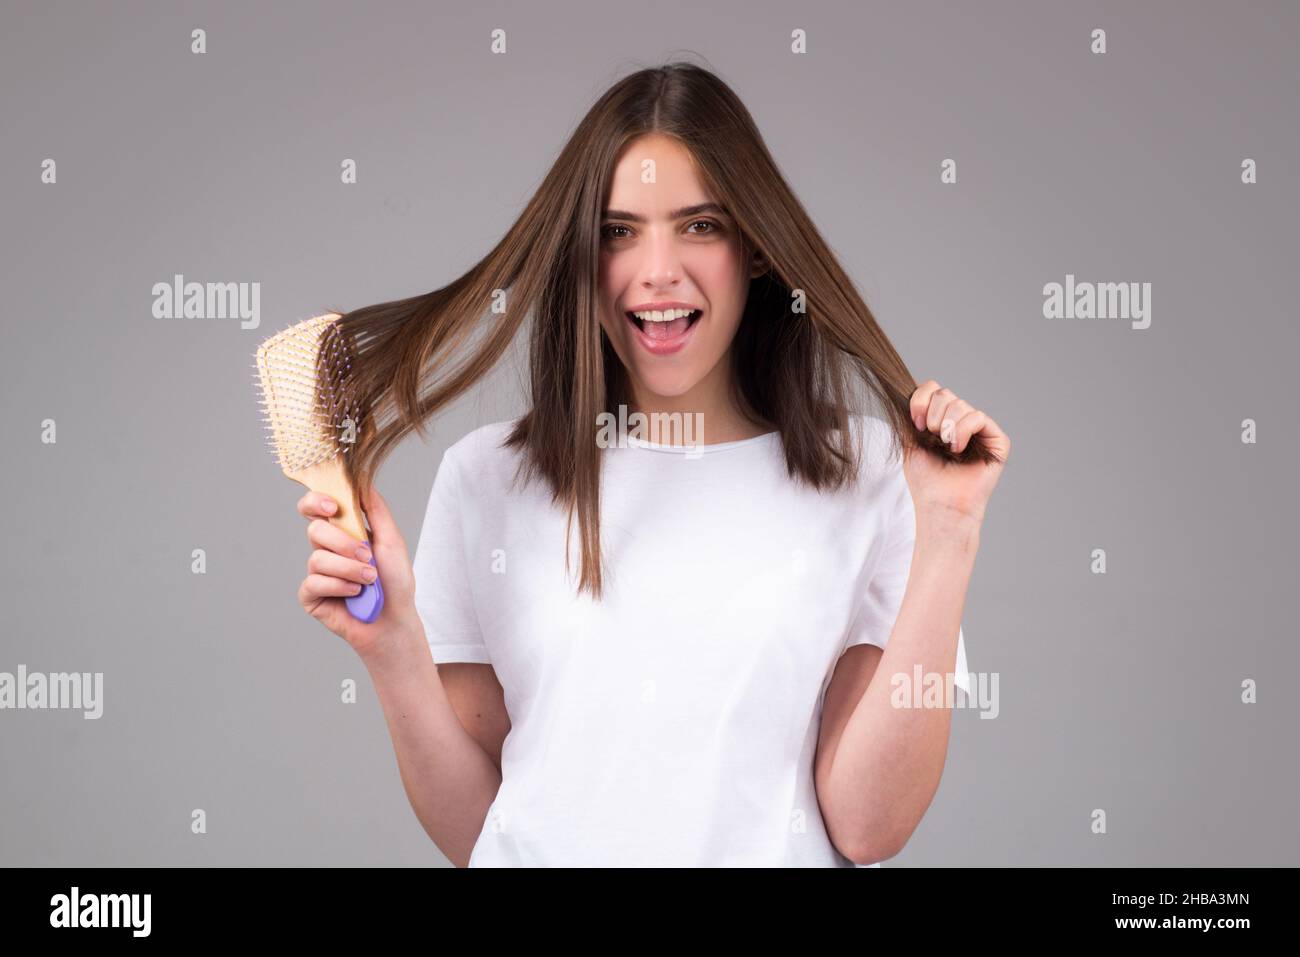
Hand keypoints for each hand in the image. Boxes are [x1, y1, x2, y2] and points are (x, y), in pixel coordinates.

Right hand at [296, 484, 421, 660]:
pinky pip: (314, 582)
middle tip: (367, 556)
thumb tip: (362, 481)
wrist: (395, 619)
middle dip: (343, 543)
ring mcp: (317, 573)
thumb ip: (376, 510)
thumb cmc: (395, 582)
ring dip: (349, 569)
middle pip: (314, 529)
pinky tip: (355, 593)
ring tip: (369, 580)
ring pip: (317, 558)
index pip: (315, 507)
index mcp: (342, 532)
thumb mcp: (391, 540)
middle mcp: (326, 549)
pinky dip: (339, 587)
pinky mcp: (311, 596)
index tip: (334, 507)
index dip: (316, 501)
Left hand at [903, 380, 1009, 526]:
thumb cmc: (926, 479)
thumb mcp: (910, 441)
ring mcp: (980, 430)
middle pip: (945, 393)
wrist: (940, 504)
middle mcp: (961, 422)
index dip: (921, 399)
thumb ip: (911, 414)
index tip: (916, 422)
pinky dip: (962, 431)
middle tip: (931, 436)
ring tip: (946, 446)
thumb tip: (911, 388)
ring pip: (961, 404)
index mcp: (941, 420)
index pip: (933, 389)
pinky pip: (978, 417)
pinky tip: (957, 448)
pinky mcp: (996, 439)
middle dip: (933, 414)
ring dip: (947, 425)